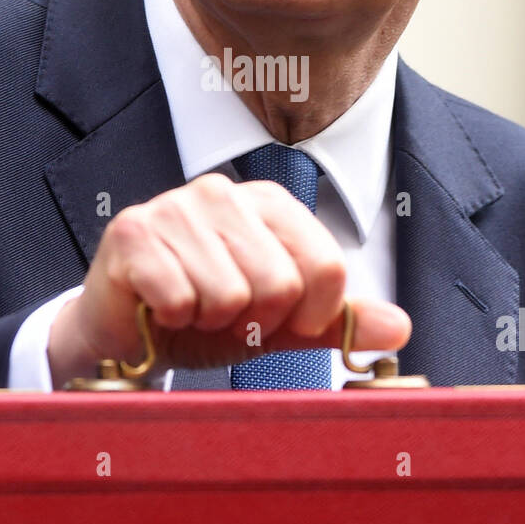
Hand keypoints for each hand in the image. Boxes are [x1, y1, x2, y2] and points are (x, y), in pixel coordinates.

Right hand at [47, 172, 410, 387]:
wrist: (125, 330)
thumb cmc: (204, 319)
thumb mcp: (281, 323)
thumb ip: (337, 321)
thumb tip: (399, 326)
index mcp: (269, 204)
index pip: (326, 268)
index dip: (306, 315)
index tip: (273, 320)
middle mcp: (224, 193)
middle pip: (281, 284)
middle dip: (252, 320)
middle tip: (220, 316)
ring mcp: (175, 206)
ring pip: (230, 294)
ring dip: (208, 322)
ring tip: (188, 310)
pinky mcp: (133, 232)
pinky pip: (180, 297)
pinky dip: (170, 319)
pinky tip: (157, 307)